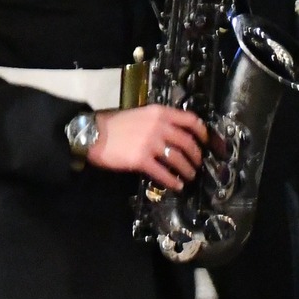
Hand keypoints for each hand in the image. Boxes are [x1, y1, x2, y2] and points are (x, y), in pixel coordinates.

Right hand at [86, 105, 206, 186]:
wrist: (93, 134)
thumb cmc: (114, 124)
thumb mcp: (140, 115)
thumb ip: (158, 121)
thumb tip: (175, 134)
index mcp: (159, 112)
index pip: (190, 120)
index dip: (202, 132)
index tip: (205, 142)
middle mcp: (159, 126)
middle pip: (188, 143)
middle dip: (196, 156)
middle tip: (197, 164)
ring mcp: (151, 143)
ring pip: (179, 159)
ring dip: (187, 170)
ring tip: (189, 176)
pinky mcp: (142, 160)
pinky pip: (164, 173)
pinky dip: (173, 182)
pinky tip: (176, 186)